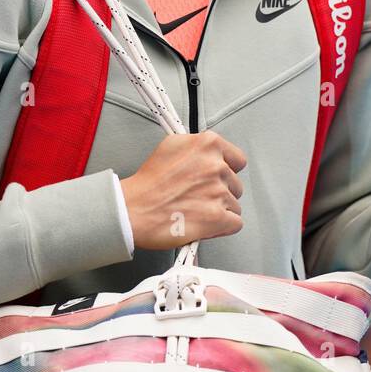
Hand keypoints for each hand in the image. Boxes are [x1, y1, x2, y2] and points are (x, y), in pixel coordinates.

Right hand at [120, 130, 245, 249]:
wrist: (132, 209)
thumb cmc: (147, 183)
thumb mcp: (172, 145)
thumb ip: (197, 146)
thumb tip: (209, 153)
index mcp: (208, 144)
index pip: (238, 159)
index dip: (226, 171)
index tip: (215, 178)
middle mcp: (216, 166)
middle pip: (235, 184)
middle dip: (220, 192)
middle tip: (198, 196)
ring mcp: (218, 192)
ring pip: (234, 205)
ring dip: (219, 210)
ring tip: (195, 210)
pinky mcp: (217, 217)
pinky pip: (235, 224)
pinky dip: (221, 227)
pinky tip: (204, 223)